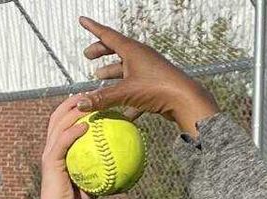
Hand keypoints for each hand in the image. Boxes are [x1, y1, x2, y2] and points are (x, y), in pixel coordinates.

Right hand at [37, 95, 96, 198]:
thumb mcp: (95, 184)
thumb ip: (106, 172)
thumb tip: (127, 168)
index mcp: (59, 150)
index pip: (64, 122)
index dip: (76, 108)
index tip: (93, 100)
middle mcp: (52, 147)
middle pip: (59, 116)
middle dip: (73, 101)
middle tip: (91, 92)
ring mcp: (50, 152)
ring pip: (59, 124)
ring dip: (73, 110)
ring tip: (88, 102)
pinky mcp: (51, 161)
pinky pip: (63, 141)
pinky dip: (73, 131)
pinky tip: (86, 125)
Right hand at [76, 17, 219, 136]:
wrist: (186, 100)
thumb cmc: (158, 89)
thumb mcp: (126, 93)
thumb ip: (103, 98)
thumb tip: (80, 103)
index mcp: (132, 50)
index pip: (108, 35)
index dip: (93, 28)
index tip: (82, 20)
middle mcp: (141, 56)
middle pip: (116, 49)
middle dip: (101, 52)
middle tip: (88, 56)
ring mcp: (149, 69)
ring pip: (126, 68)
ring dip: (112, 72)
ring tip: (100, 78)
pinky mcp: (156, 84)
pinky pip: (137, 86)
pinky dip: (127, 95)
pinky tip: (121, 109)